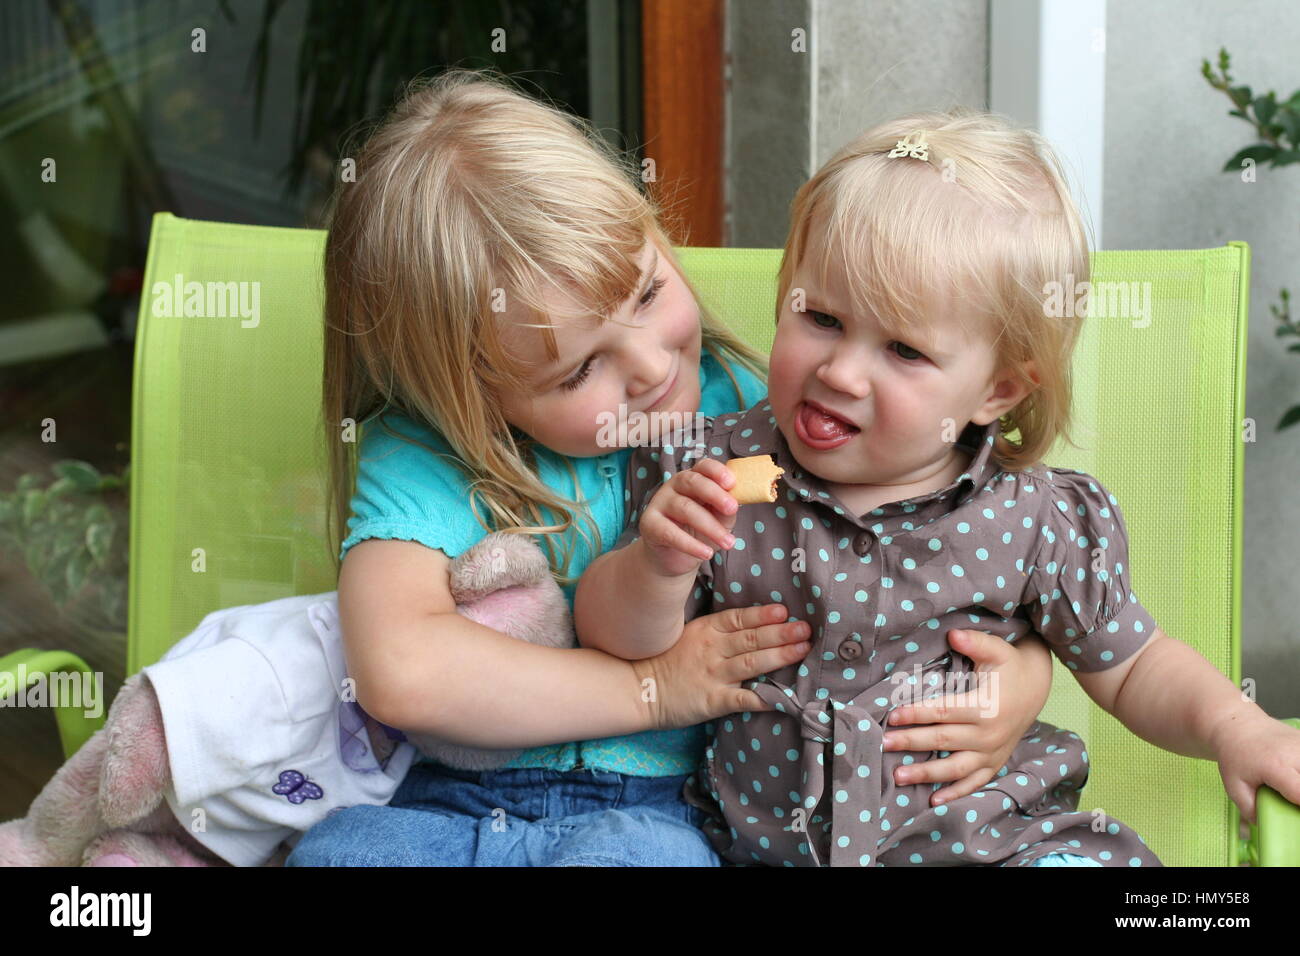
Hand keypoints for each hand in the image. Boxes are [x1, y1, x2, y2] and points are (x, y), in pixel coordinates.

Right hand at [632, 604, 810, 729]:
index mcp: (706, 630)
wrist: (639, 688)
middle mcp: (712, 650)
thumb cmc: (665, 660)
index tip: (784, 611)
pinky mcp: (713, 700)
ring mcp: (713, 675)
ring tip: (802, 649)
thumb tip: (750, 626)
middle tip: (806, 628)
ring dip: (779, 655)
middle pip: (751, 638)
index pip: (739, 619)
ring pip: (752, 662)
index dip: (763, 615)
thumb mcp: (689, 634)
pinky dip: (762, 697)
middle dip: (781, 633)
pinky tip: (782, 696)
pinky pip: (742, 698)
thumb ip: (717, 630)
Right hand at [638, 458, 739, 577]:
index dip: (717, 471)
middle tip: (732, 509)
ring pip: (686, 509)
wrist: (674, 558)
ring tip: (728, 543)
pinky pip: (671, 532)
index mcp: (693, 479)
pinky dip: (691, 545)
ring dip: (711, 527)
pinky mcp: (649, 524)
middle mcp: (674, 486)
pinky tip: (706, 553)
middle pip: (693, 482)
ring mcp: (659, 503)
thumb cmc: (699, 533)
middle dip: (715, 494)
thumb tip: (736, 502)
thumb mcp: (719, 519)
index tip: (731, 483)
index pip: (703, 466)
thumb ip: (725, 509)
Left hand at [883, 629, 1052, 805]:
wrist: (1036, 688)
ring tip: (898, 776)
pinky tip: (934, 800)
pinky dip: (955, 793)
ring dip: (926, 773)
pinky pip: (974, 782)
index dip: (918, 713)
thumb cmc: (1010, 666)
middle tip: (883, 744)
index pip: (945, 711)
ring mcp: (992, 752)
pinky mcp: (994, 762)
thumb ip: (975, 642)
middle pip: (943, 740)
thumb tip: (953, 633)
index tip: (893, 715)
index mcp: (986, 707)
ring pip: (956, 768)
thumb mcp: (997, 650)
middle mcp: (989, 734)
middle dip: (911, 742)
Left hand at [1210, 709, 1299, 824]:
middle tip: (1293, 799)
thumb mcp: (1233, 785)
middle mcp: (1296, 754)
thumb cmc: (1236, 755)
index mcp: (1276, 766)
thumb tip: (1265, 825)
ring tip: (1293, 787)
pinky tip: (1296, 779)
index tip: (1296, 813)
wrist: (1239, 726)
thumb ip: (1249, 808)